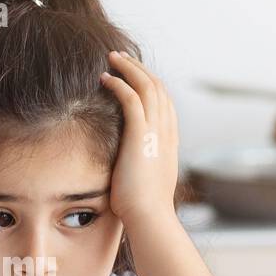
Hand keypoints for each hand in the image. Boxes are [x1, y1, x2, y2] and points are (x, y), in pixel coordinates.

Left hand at [99, 51, 179, 228]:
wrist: (149, 217)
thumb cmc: (143, 208)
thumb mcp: (144, 181)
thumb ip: (140, 166)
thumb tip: (127, 167)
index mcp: (170, 141)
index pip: (165, 102)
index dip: (150, 83)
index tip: (133, 75)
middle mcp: (167, 132)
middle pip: (159, 87)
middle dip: (140, 69)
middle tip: (121, 57)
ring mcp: (157, 132)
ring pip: (147, 86)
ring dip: (129, 68)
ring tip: (112, 58)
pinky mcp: (141, 135)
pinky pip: (131, 98)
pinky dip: (119, 83)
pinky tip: (105, 78)